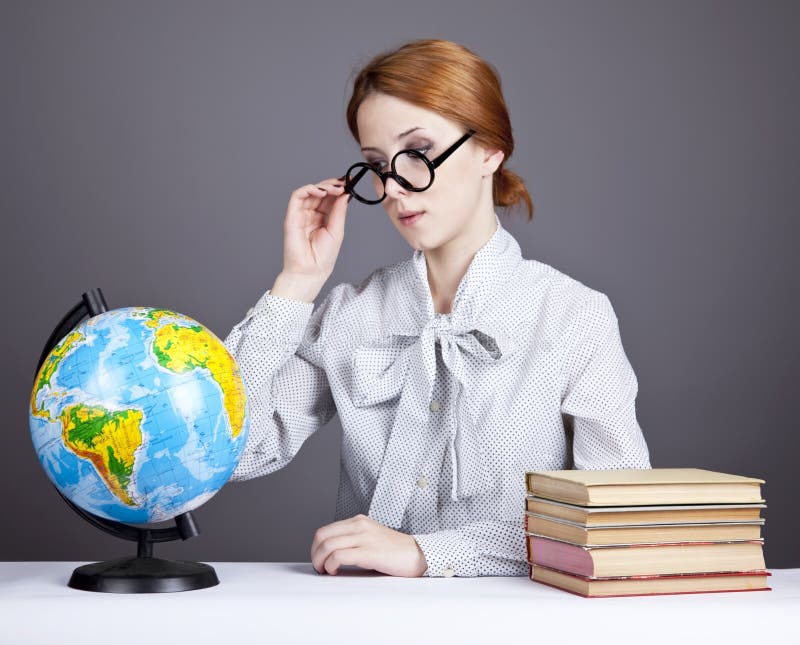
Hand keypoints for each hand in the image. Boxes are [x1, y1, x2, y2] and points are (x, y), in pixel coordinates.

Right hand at [281, 176, 349, 282]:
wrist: (311, 271)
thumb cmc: (323, 257)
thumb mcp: (337, 230)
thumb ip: (339, 211)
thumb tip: (345, 194)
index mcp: (323, 218)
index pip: (330, 197)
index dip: (340, 188)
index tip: (351, 181)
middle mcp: (312, 214)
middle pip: (321, 192)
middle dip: (333, 185)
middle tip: (345, 183)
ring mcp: (301, 214)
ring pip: (310, 191)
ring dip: (324, 186)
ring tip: (336, 188)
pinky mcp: (292, 215)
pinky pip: (297, 196)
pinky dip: (309, 189)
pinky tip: (321, 192)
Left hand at [310, 514, 427, 576]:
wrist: (418, 554)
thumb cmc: (395, 552)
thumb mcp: (370, 538)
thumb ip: (353, 541)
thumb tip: (329, 556)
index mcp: (358, 521)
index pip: (324, 531)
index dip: (315, 547)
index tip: (318, 560)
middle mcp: (359, 525)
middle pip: (322, 537)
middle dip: (315, 555)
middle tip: (319, 568)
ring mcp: (364, 537)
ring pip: (328, 546)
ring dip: (320, 562)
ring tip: (326, 571)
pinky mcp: (369, 551)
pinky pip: (339, 556)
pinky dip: (331, 565)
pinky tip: (335, 571)